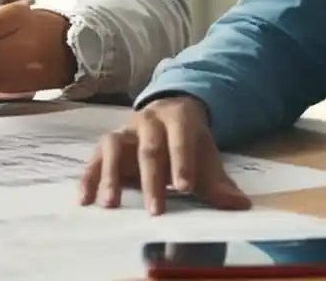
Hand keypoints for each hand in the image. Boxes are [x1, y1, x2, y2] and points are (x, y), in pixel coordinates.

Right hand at [78, 95, 250, 214]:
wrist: (169, 114)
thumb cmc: (188, 140)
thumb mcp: (206, 156)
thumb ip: (218, 182)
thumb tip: (240, 205)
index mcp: (177, 118)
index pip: (179, 139)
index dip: (182, 162)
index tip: (185, 187)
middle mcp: (147, 120)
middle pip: (148, 148)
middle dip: (152, 180)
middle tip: (156, 211)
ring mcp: (124, 130)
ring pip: (113, 147)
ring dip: (110, 176)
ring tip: (110, 205)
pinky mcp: (107, 144)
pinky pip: (95, 158)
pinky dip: (89, 177)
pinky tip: (85, 199)